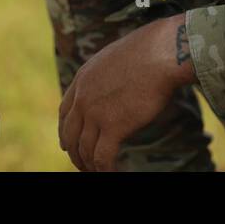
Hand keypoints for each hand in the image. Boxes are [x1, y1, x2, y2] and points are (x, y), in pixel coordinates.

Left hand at [58, 13, 195, 171]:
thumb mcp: (116, 57)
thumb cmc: (149, 50)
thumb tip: (118, 84)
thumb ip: (108, 75)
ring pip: (84, 150)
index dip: (64, 131)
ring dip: (89, 165)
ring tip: (98, 172)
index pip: (64, 111)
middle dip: (74, 153)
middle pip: (70, 134)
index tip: (65, 144)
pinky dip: (104, 170)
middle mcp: (83, 97)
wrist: (161, 52)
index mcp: (83, 78)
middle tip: (82, 165)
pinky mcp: (113, 127)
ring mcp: (95, 113)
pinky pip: (102, 158)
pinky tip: (111, 173)